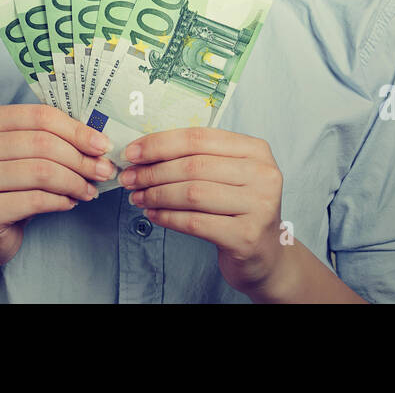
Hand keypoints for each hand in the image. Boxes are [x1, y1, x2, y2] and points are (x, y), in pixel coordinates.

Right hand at [0, 104, 116, 270]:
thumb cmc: (7, 187)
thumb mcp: (22, 155)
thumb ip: (49, 139)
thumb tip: (98, 142)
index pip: (40, 116)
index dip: (76, 130)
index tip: (102, 145)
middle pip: (43, 143)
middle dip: (81, 158)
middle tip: (103, 171)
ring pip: (42, 172)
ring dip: (75, 182)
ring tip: (89, 190)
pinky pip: (36, 200)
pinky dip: (61, 201)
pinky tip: (70, 203)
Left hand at [119, 126, 285, 296]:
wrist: (265, 255)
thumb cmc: (238, 209)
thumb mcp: (227, 175)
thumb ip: (196, 158)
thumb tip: (144, 152)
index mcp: (256, 150)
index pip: (199, 137)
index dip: (161, 143)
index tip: (133, 152)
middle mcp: (263, 175)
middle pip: (194, 165)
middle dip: (153, 171)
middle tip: (129, 177)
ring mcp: (258, 206)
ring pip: (192, 193)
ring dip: (157, 194)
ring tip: (137, 197)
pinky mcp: (246, 236)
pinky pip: (195, 222)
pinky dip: (168, 217)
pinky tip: (153, 215)